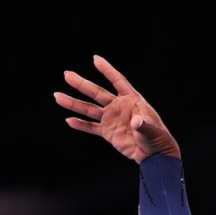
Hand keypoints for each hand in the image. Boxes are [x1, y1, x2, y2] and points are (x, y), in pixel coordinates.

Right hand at [54, 55, 180, 163]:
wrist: (154, 155)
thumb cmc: (157, 138)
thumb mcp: (152, 130)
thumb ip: (143, 125)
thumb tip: (136, 122)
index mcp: (131, 100)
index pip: (118, 81)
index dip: (107, 70)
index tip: (95, 59)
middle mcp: (118, 107)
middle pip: (97, 93)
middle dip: (82, 84)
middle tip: (67, 74)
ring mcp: (111, 119)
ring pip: (90, 109)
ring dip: (74, 103)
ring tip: (58, 96)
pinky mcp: (108, 132)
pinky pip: (91, 127)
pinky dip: (81, 125)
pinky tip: (69, 120)